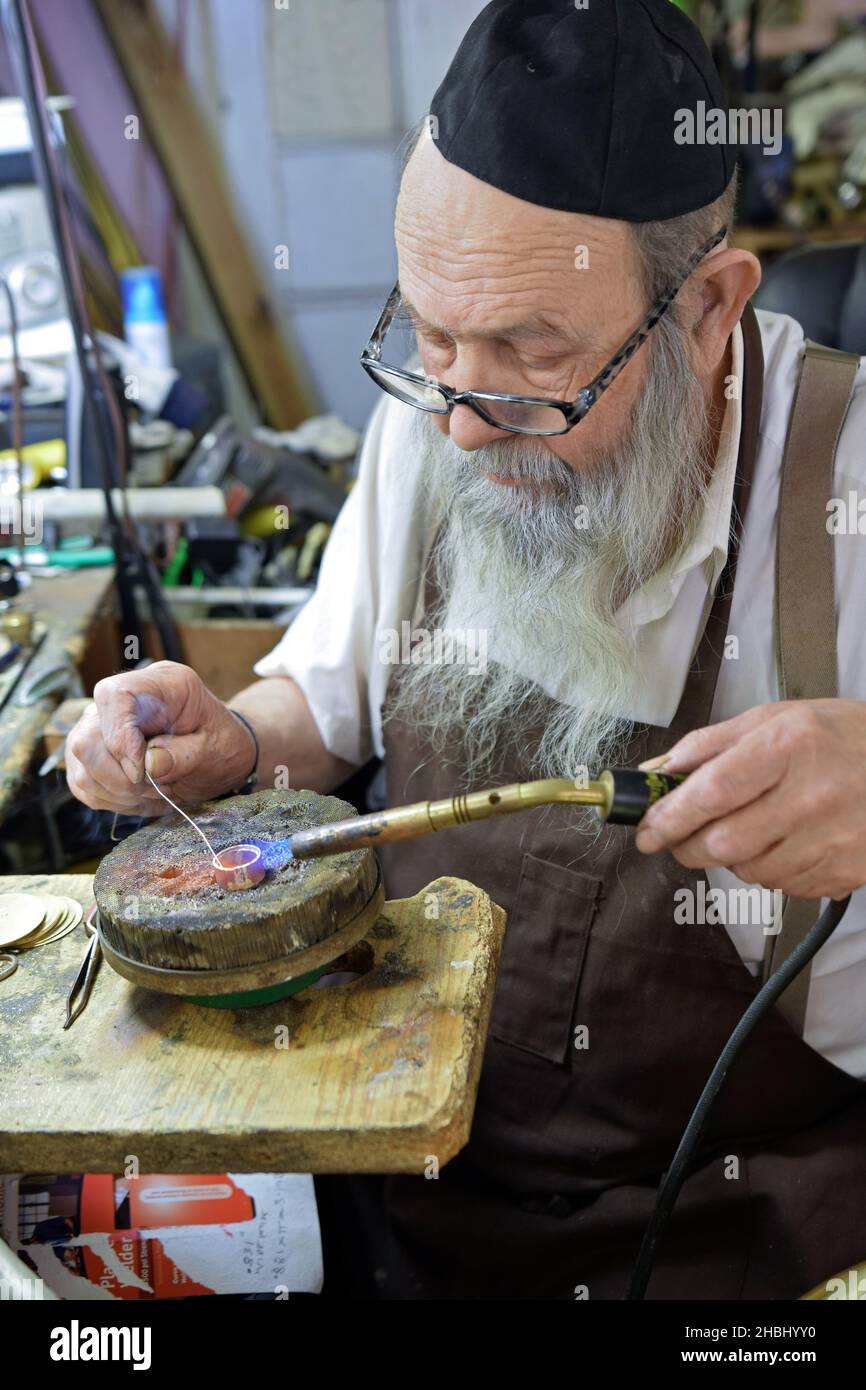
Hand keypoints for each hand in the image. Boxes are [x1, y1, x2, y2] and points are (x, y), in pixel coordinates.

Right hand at [66, 660, 256, 813]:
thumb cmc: (220, 745)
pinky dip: (110, 798)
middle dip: (119, 777)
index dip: (120, 738)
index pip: (115, 695)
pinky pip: (82, 781)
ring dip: (117, 791)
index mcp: (162, 683)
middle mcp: (124, 697)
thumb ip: (184, 756)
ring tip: (154, 793)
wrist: (218, 753)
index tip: (141, 772)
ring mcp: (102, 722)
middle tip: (155, 789)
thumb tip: (148, 765)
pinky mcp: (93, 751)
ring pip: (81, 763)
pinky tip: (140, 796)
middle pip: (88, 737)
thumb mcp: (215, 750)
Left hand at [634, 699, 865, 899]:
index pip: (711, 792)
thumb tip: (655, 774)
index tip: (647, 831)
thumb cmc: (838, 736)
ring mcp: (832, 839)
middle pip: (723, 843)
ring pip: (750, 871)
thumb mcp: (772, 719)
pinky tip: (783, 842)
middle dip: (688, 845)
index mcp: (787, 747)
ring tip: (750, 827)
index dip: (669, 817)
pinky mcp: (846, 871)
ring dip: (732, 857)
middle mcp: (811, 796)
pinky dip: (769, 870)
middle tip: (681, 835)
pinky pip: (784, 886)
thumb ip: (707, 747)